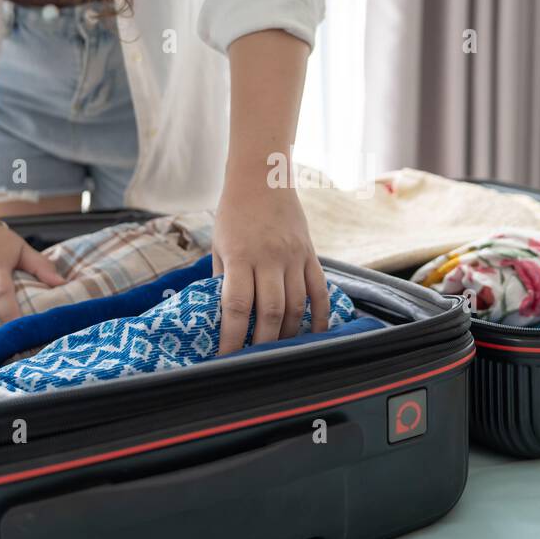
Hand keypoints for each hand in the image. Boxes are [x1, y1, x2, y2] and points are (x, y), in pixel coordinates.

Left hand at [212, 178, 329, 354]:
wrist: (263, 177)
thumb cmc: (234, 213)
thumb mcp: (219, 245)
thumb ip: (223, 279)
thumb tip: (224, 315)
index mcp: (240, 256)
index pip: (237, 306)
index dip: (232, 337)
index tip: (226, 357)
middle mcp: (269, 258)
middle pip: (270, 312)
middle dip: (261, 343)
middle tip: (253, 361)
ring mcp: (294, 257)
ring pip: (296, 306)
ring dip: (287, 333)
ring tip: (277, 351)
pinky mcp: (311, 255)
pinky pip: (320, 291)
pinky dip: (320, 316)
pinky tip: (314, 334)